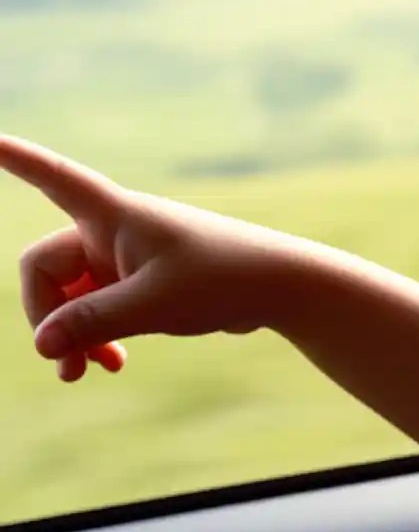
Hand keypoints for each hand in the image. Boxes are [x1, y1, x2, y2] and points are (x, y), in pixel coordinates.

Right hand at [2, 136, 301, 381]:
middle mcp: (113, 230)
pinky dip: (99, 336)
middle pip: (47, 270)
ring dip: (73, 335)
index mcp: (114, 214)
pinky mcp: (142, 283)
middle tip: (66, 364)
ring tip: (81, 372)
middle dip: (49, 317)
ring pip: (72, 297)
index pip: (52, 176)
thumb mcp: (153, 304)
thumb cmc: (223, 279)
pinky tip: (111, 363)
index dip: (16, 158)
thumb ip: (93, 322)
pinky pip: (99, 309)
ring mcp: (125, 258)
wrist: (279, 288)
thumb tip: (42, 344)